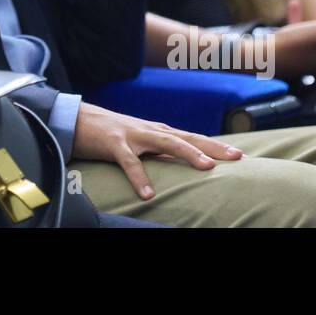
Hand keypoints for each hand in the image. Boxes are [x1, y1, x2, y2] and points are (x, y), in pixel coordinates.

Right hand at [71, 102, 242, 199]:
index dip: (215, 146)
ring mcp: (133, 135)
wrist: (76, 119)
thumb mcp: (139, 142)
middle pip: (186, 138)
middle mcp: (150, 130)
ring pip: (165, 142)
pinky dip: (140, 178)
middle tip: (236, 157)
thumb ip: (158, 151)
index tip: (239, 155)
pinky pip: (129, 162)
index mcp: (157, 131)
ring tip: (206, 167)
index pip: (192, 138)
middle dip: (212, 147)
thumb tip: (180, 164)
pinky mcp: (114, 143)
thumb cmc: (110, 134)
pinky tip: (149, 195)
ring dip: (187, 153)